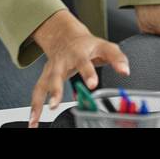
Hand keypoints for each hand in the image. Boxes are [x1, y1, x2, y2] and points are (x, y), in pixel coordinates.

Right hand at [28, 9, 128, 127]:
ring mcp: (52, 68)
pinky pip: (38, 92)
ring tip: (42, 114)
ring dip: (43, 99)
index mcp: (80, 53)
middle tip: (57, 102)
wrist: (65, 37)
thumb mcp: (105, 47)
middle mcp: (63, 60)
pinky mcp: (45, 76)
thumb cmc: (87, 45)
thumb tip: (125, 71)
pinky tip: (33, 121)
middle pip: (58, 74)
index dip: (88, 73)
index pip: (85, 62)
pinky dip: (35, 107)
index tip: (92, 84)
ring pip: (45, 83)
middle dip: (57, 88)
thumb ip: (117, 58)